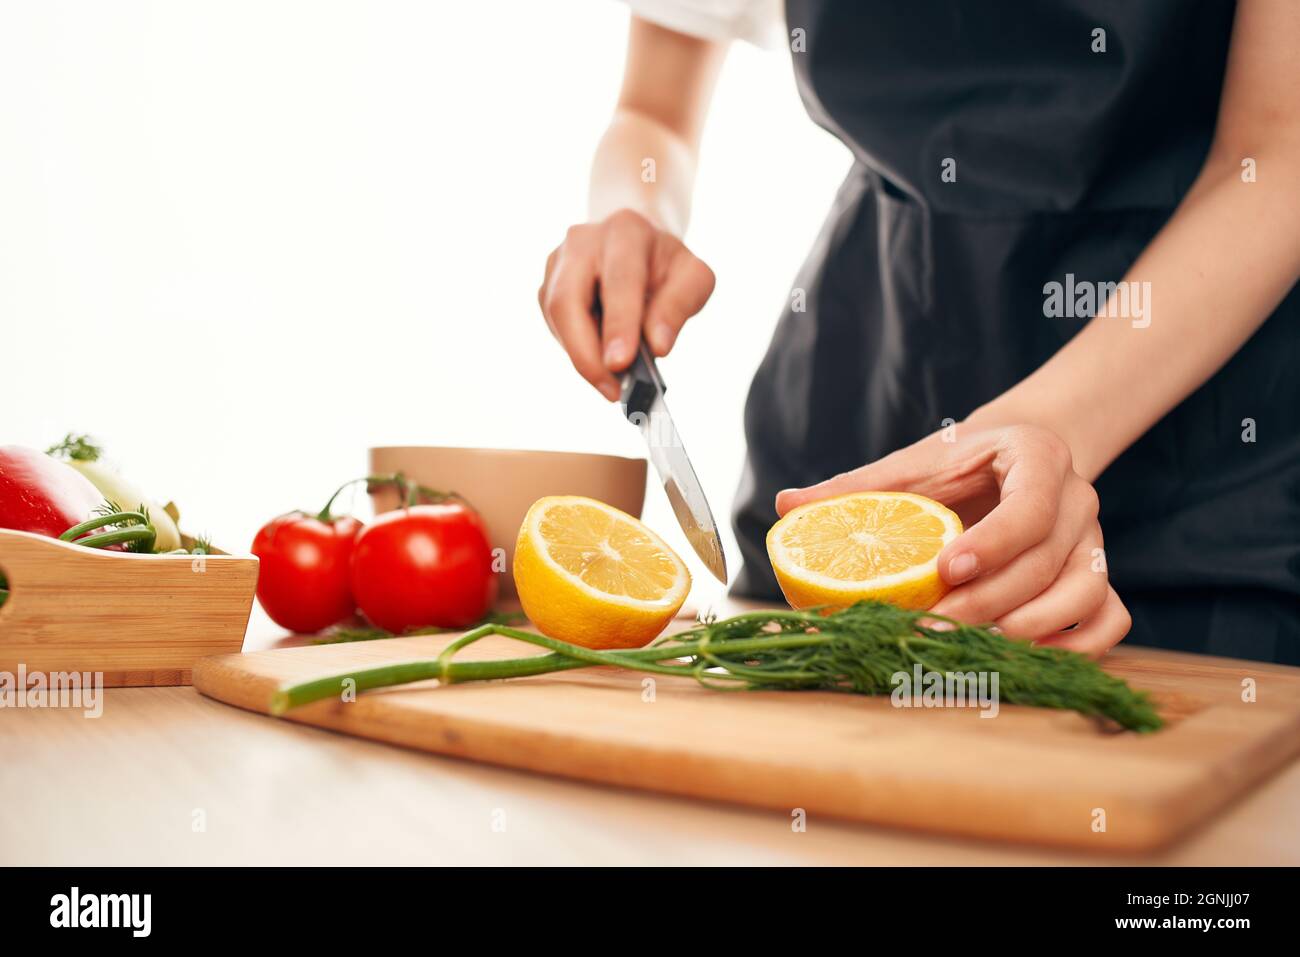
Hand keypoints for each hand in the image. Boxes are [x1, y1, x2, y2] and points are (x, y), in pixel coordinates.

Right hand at [538, 209, 714, 399]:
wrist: (640, 247)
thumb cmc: (667, 267)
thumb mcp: (693, 279)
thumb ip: (679, 307)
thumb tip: (657, 347)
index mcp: (626, 231)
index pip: (619, 280)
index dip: (619, 323)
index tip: (621, 363)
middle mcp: (583, 240)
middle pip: (568, 299)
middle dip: (586, 351)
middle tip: (610, 389)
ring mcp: (558, 262)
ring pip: (556, 316)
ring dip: (581, 356)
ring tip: (611, 384)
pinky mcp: (547, 285)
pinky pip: (555, 326)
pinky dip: (577, 350)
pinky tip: (599, 360)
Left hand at [775, 424, 1129, 656]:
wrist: (1010, 460)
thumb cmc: (955, 465)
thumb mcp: (910, 465)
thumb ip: (855, 487)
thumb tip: (785, 505)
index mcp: (1037, 456)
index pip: (1029, 507)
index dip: (991, 545)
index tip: (942, 570)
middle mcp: (1079, 498)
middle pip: (1047, 562)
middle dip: (987, 604)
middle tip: (930, 630)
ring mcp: (1096, 541)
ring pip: (1084, 594)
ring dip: (1028, 630)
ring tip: (968, 648)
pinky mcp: (1100, 576)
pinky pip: (1108, 621)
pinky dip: (1075, 647)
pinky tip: (1019, 659)